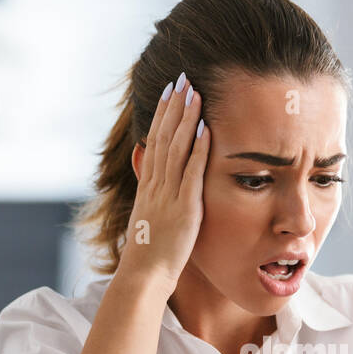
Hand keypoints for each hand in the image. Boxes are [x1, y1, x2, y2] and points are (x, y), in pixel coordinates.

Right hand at [117, 72, 209, 287]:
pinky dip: (198, 149)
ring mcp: (169, 195)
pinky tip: (206, 128)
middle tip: (182, 78)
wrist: (146, 275)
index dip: (163, 115)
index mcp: (149, 186)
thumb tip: (154, 181)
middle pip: (164, 137)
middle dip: (174, 106)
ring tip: (195, 92)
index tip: (170, 92)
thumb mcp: (150, 218)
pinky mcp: (184, 208)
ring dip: (186, 118)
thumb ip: (155, 197)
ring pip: (176, 148)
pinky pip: (192, 173)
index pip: (156, 141)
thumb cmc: (150, 254)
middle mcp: (156, 185)